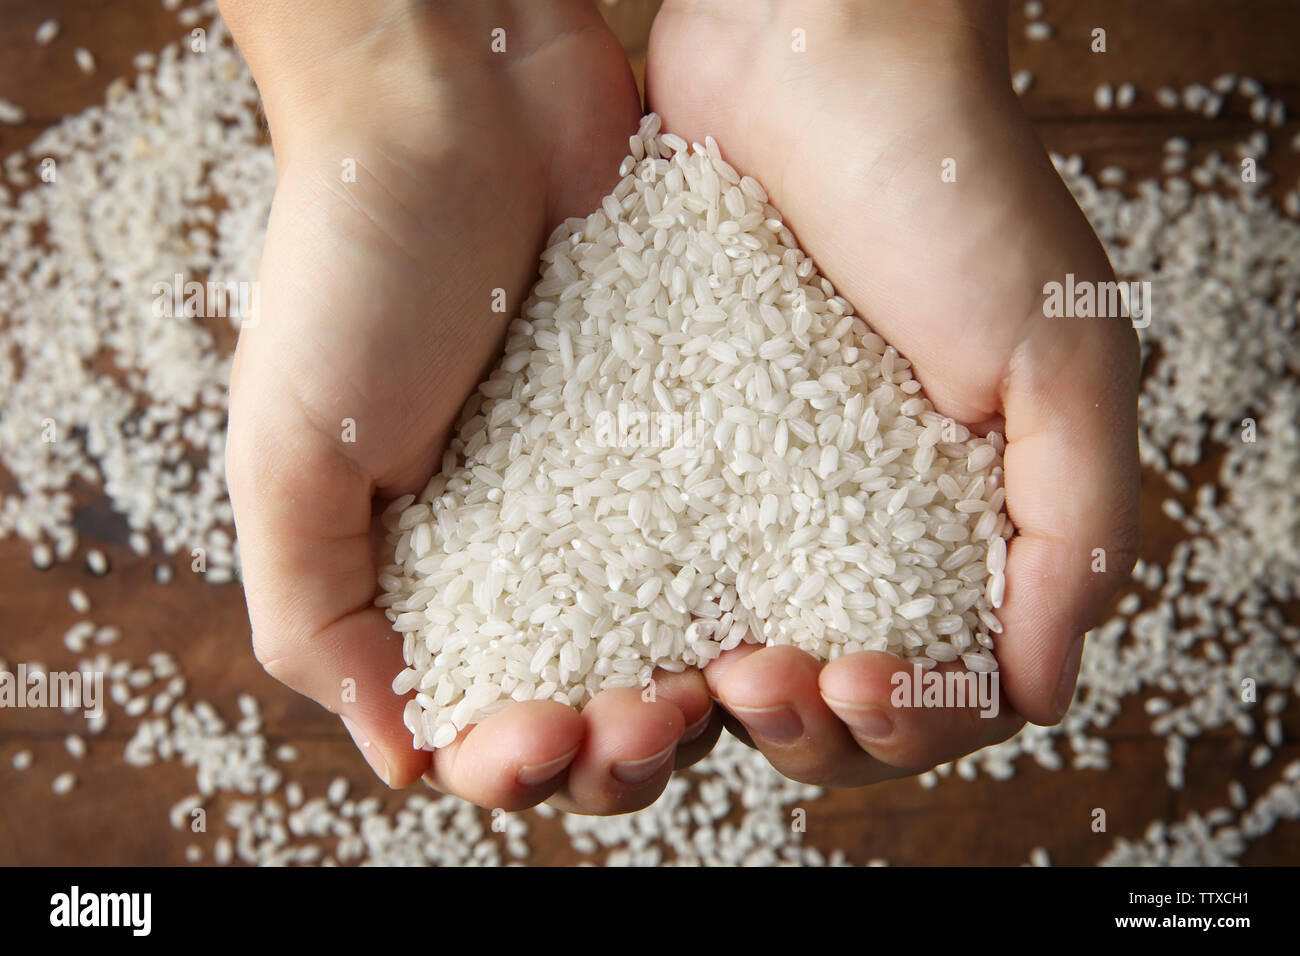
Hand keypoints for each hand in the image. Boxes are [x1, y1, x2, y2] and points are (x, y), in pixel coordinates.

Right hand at [223, 0, 719, 812]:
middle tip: (647, 714)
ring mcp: (627, 494)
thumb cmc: (353, 268)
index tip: (538, 739)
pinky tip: (792, 605)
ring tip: (730, 673)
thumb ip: (314, 617)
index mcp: (430, 578)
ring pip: (687, 643)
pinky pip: (750, 532)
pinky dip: (770, 586)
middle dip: (623, 750)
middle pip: (598, 709)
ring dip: (711, 693)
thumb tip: (398, 758)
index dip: (514, 764)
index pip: (482, 728)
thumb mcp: (287, 456)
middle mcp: (537, 552)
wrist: (462, 100)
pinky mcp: (700, 431)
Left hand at [645, 0, 1138, 784]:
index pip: (937, 686)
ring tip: (669, 683)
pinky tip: (599, 630)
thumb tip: (1043, 684)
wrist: (808, 55)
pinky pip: (636, 559)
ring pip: (719, 650)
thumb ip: (1077, 526)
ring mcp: (747, 488)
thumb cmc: (951, 189)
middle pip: (821, 695)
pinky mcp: (662, 442)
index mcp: (954, 521)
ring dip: (698, 700)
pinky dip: (624, 619)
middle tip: (752, 682)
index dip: (904, 718)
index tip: (857, 681)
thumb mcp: (1059, 357)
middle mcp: (847, 521)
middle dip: (795, 728)